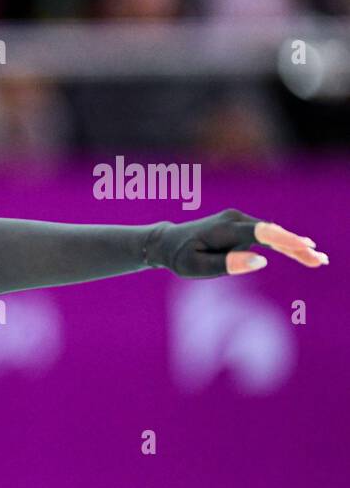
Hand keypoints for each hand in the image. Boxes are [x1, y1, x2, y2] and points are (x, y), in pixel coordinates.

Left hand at [143, 208, 328, 276]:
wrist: (168, 242)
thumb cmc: (180, 258)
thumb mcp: (195, 267)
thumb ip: (226, 265)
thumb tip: (261, 260)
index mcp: (224, 228)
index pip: (260, 233)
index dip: (284, 239)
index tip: (304, 246)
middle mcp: (235, 220)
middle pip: (272, 233)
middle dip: (297, 246)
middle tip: (319, 260)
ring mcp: (240, 221)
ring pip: (272, 235)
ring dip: (295, 247)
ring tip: (318, 260)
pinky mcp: (242, 227)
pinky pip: (266, 237)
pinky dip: (284, 244)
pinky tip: (303, 249)